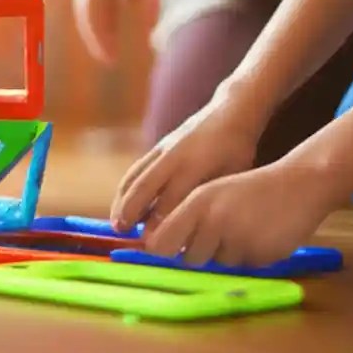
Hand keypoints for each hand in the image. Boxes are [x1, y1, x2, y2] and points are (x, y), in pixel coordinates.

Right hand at [111, 91, 264, 232]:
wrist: (229, 110)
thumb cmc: (236, 148)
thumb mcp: (231, 173)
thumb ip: (209, 195)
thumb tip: (192, 226)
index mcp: (196, 163)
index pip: (173, 195)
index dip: (160, 219)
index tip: (150, 241)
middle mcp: (174, 154)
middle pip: (146, 184)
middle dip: (131, 209)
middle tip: (121, 231)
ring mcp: (163, 147)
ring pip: (136, 175)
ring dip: (122, 200)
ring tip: (116, 222)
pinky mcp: (158, 145)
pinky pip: (137, 168)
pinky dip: (126, 188)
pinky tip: (122, 204)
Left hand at [141, 160, 336, 266]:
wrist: (299, 185)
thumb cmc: (250, 190)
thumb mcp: (213, 194)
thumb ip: (186, 219)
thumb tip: (156, 247)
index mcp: (197, 203)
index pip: (161, 242)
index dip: (159, 252)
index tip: (164, 253)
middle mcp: (213, 222)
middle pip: (189, 258)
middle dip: (199, 253)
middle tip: (219, 234)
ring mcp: (236, 240)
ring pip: (217, 264)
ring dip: (227, 253)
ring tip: (246, 228)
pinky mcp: (258, 255)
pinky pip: (243, 267)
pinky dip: (249, 256)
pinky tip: (262, 235)